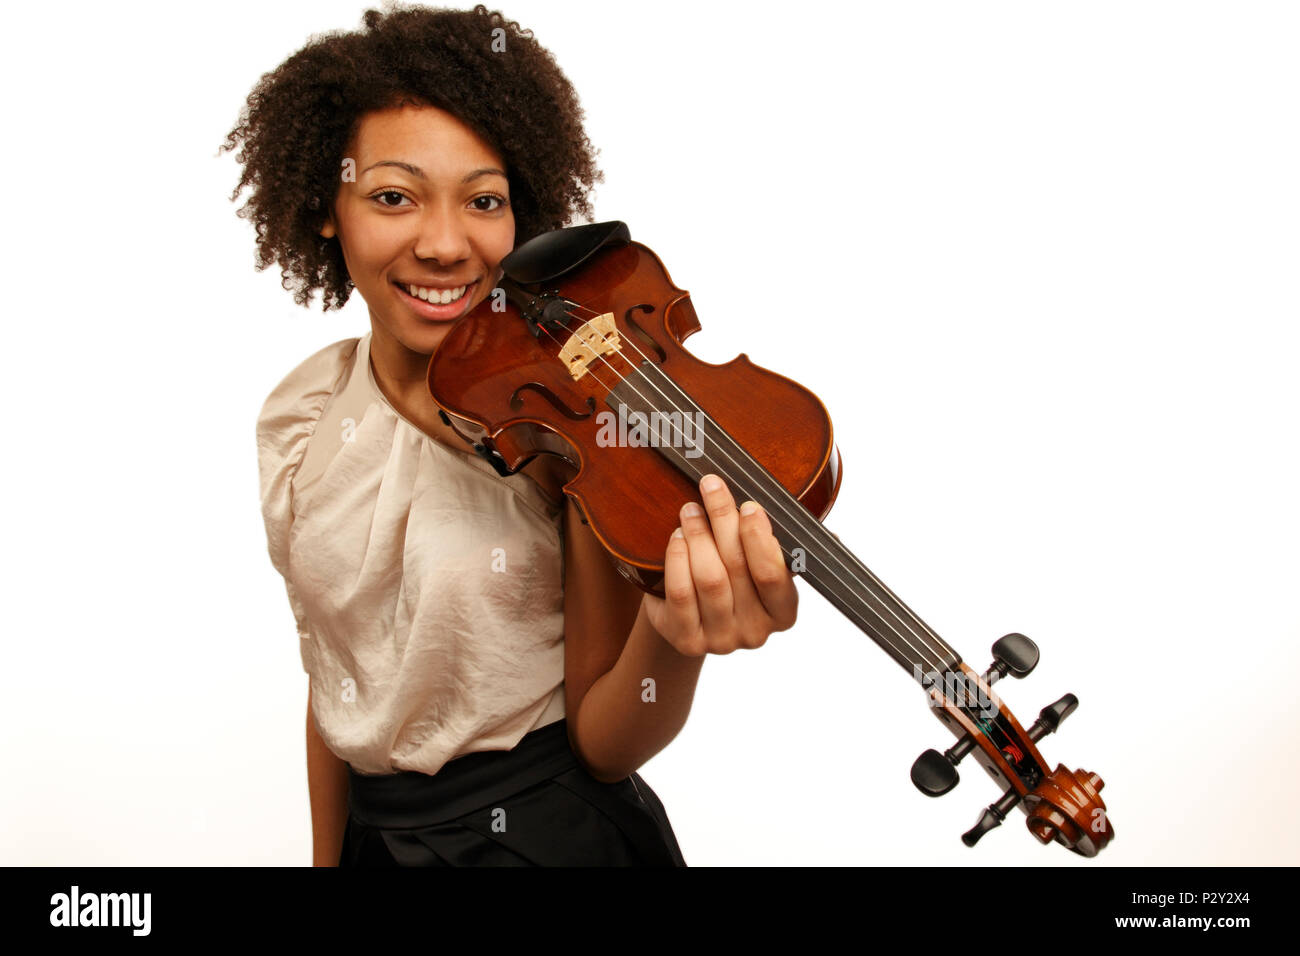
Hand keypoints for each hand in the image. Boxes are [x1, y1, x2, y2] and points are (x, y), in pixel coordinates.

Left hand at [641, 473, 798, 655]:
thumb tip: (819, 525)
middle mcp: (756, 632)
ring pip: (710, 578)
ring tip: (690, 510)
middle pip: (738, 568)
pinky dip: (678, 558)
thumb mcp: (756, 564)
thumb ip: (777, 545)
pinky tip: (677, 536)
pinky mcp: (688, 640)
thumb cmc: (730, 580)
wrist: (686, 617)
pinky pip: (681, 593)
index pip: (773, 575)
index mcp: (782, 612)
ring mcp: (721, 640)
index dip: (760, 538)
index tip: (749, 505)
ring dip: (698, 535)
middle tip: (711, 487)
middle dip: (723, 520)